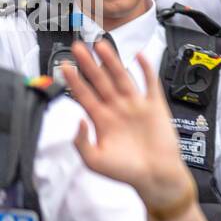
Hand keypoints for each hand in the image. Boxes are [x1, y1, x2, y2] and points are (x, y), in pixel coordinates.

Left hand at [62, 39, 192, 209]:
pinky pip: (150, 83)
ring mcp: (135, 105)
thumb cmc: (125, 171)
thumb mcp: (94, 161)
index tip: (65, 66)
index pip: (84, 95)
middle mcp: (117, 109)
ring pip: (121, 77)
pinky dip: (146, 69)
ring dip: (112, 61)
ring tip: (102, 45)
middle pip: (100, 81)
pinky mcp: (154, 105)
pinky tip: (140, 56)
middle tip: (79, 47)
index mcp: (101, 121)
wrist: (155, 175)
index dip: (74, 80)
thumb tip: (77, 120)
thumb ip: (81, 142)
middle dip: (89, 64)